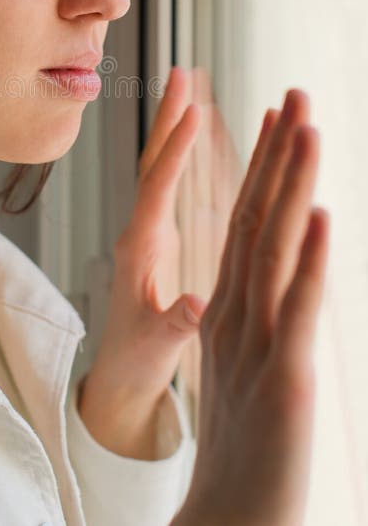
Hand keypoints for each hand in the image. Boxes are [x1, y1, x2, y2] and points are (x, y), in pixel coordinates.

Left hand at [77, 67, 206, 457]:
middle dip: (167, 118)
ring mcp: (143, 231)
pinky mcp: (152, 236)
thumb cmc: (135, 361)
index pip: (156, 189)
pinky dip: (177, 152)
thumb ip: (177, 321)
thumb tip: (199, 302)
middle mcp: (137, 231)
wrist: (115, 375)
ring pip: (156, 168)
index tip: (192, 113)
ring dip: (170, 127)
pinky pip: (165, 184)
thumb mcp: (158, 345)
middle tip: (181, 74)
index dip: (175, 150)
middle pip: (151, 163)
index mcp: (137, 248)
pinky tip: (190, 135)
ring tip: (186, 87)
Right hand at [177, 89, 328, 525]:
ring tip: (307, 127)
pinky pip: (298, 311)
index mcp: (231, 314)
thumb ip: (246, 329)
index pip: (245, 227)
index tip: (275, 123)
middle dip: (277, 155)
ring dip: (292, 185)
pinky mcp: (286, 382)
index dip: (262, 172)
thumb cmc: (242, 459)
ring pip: (276, 249)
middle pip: (257, 220)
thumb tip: (244, 292)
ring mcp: (260, 346)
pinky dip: (311, 262)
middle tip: (292, 95)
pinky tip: (323, 218)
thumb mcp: (245, 378)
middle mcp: (239, 318)